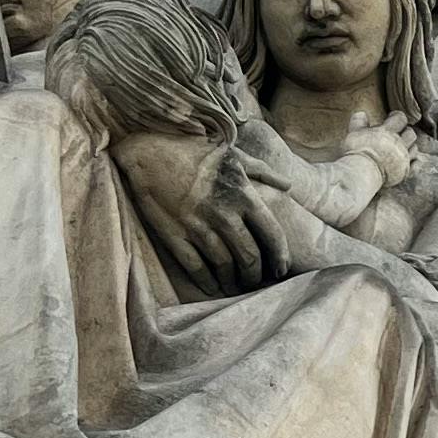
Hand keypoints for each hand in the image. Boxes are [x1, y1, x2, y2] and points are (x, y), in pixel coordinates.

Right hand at [113, 132, 292, 296]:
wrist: (150, 150)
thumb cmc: (195, 151)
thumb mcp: (234, 156)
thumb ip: (263, 172)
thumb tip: (288, 185)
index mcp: (243, 196)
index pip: (272, 235)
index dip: (281, 257)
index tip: (282, 269)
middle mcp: (224, 215)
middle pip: (250, 257)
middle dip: (257, 275)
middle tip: (258, 281)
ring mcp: (198, 227)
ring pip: (225, 267)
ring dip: (234, 282)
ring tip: (237, 287)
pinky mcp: (175, 235)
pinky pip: (196, 268)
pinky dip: (207, 281)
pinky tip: (212, 287)